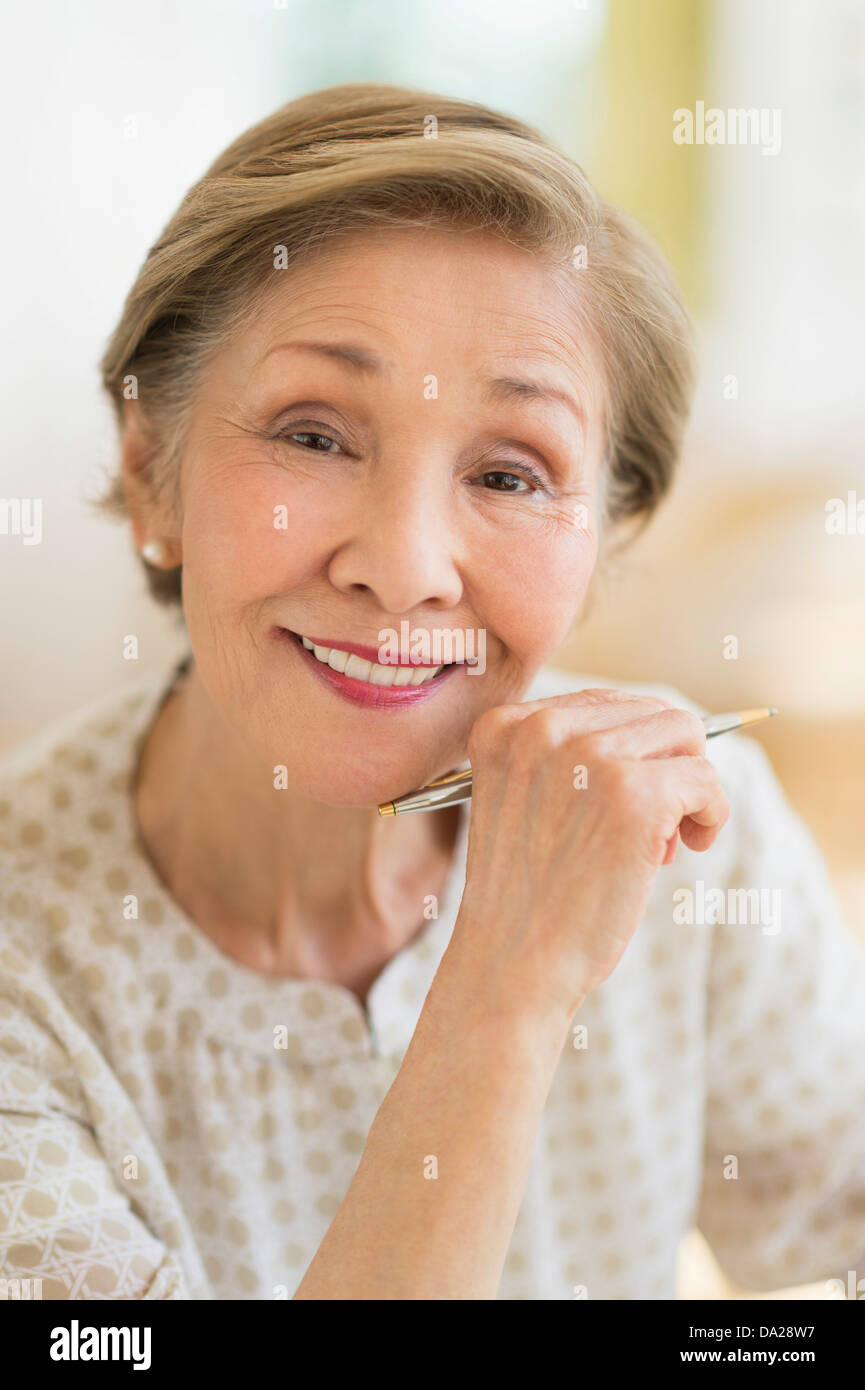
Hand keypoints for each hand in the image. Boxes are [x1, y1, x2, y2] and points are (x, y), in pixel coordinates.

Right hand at [449, 687, 729, 1024]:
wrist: (511, 964)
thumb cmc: (524, 895)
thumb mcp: (521, 799)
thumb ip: (566, 754)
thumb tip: (664, 727)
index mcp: (504, 726)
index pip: (601, 703)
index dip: (630, 753)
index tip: (623, 803)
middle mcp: (541, 728)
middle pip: (649, 711)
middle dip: (664, 764)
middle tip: (654, 827)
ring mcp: (589, 757)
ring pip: (684, 736)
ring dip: (689, 786)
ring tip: (668, 839)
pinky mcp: (636, 794)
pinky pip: (706, 779)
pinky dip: (711, 814)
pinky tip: (688, 847)